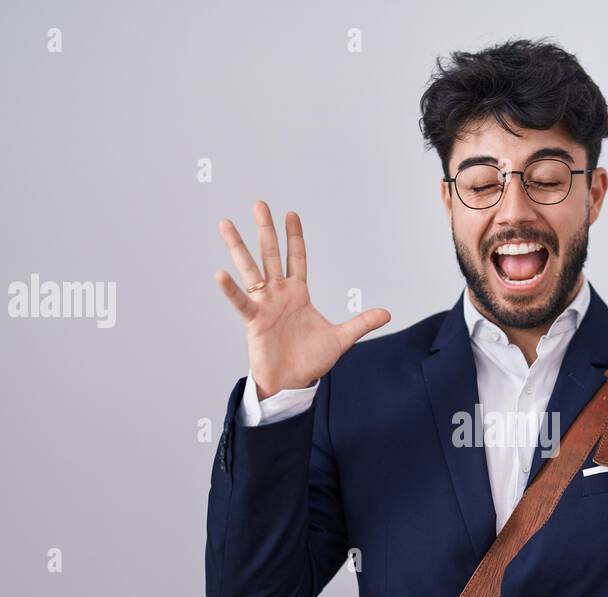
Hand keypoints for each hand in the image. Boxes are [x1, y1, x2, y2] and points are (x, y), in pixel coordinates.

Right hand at [215, 201, 390, 396]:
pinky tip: (221, 274)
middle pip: (271, 254)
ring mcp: (264, 304)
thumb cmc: (311, 360)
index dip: (294, 236)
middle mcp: (279, 294)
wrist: (292, 382)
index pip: (297, 258)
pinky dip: (231, 289)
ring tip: (226, 224)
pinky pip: (241, 301)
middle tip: (259, 203)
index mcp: (298, 293)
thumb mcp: (341, 339)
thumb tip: (387, 314)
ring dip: (238, 247)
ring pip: (250, 269)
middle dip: (266, 229)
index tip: (291, 214)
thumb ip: (361, 323)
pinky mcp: (254, 321)